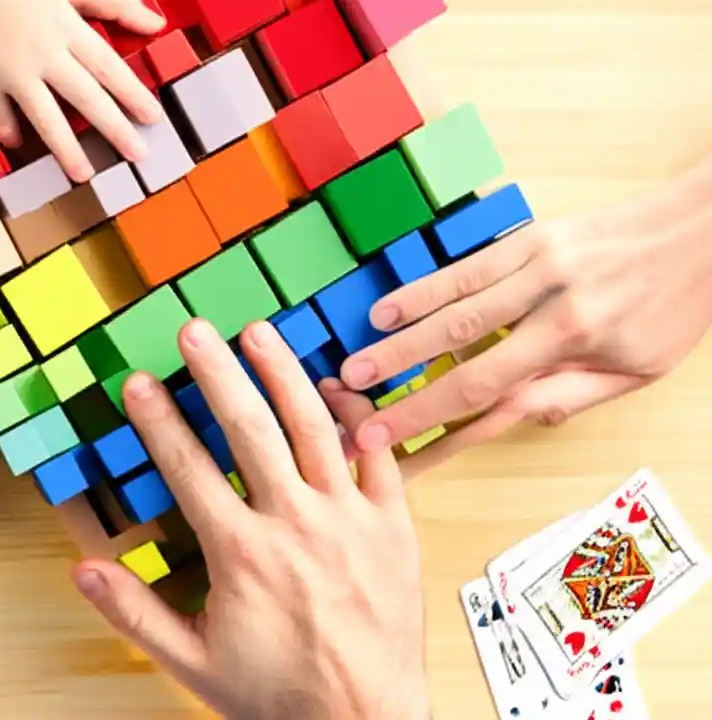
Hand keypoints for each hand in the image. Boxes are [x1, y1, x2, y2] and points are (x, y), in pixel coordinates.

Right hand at [0, 0, 166, 181]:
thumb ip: (109, 2)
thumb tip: (153, 24)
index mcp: (63, 26)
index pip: (108, 67)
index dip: (133, 94)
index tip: (154, 118)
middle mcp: (41, 53)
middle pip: (85, 96)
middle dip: (114, 128)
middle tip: (137, 154)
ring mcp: (7, 69)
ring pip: (43, 115)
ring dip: (66, 148)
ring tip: (83, 173)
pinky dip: (6, 128)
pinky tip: (16, 142)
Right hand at [72, 319, 428, 719]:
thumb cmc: (280, 695)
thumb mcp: (193, 662)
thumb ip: (135, 613)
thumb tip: (85, 572)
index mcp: (243, 554)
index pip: (189, 468)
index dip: (159, 420)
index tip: (139, 383)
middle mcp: (296, 525)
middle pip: (250, 429)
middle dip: (217, 373)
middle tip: (194, 331)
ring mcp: (350, 520)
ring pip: (314, 427)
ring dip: (283, 373)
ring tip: (259, 332)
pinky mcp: (394, 526)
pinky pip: (378, 455)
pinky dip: (358, 415)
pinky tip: (335, 386)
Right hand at [337, 163, 711, 474]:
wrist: (704, 230)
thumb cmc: (674, 307)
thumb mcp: (639, 370)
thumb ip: (571, 394)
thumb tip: (509, 417)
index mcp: (573, 337)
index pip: (481, 385)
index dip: (424, 413)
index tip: (381, 434)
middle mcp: (548, 296)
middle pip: (453, 338)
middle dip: (395, 367)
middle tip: (347, 388)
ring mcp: (536, 260)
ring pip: (453, 297)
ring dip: (398, 326)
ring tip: (355, 351)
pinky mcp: (531, 236)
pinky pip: (468, 264)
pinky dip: (426, 286)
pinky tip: (391, 304)